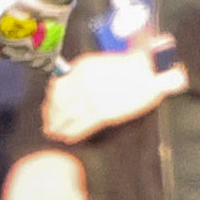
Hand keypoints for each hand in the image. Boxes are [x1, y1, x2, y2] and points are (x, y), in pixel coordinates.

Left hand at [43, 47, 182, 143]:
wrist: (150, 70)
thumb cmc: (133, 65)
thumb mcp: (104, 62)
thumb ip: (85, 72)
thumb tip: (68, 79)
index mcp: (83, 67)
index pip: (57, 86)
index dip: (51, 100)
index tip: (49, 106)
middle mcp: (83, 81)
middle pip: (59, 102)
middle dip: (51, 115)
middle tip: (49, 124)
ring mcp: (92, 97)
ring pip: (67, 115)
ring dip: (58, 126)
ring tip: (55, 132)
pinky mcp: (103, 112)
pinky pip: (82, 125)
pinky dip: (73, 133)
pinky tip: (69, 137)